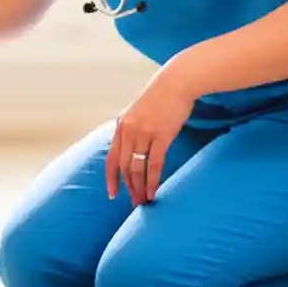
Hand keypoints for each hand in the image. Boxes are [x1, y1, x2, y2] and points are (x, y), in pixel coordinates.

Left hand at [105, 67, 198, 205]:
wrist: (176, 82)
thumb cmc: (160, 97)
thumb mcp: (138, 111)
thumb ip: (132, 127)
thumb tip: (131, 144)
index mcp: (121, 126)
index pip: (111, 158)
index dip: (111, 178)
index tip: (112, 194)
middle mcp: (128, 131)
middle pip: (124, 166)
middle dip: (128, 187)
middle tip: (133, 204)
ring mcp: (143, 133)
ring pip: (137, 168)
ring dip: (139, 187)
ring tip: (143, 202)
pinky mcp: (161, 136)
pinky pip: (154, 164)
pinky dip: (152, 180)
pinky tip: (153, 191)